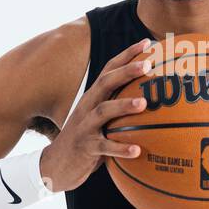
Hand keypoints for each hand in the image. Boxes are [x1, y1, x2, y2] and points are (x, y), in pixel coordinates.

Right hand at [39, 37, 153, 192]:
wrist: (56, 166)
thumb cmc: (86, 140)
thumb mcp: (100, 121)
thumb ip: (119, 109)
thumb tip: (152, 101)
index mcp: (93, 98)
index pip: (109, 70)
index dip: (127, 55)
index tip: (147, 43)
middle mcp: (87, 108)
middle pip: (105, 83)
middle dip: (126, 71)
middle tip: (147, 64)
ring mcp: (85, 127)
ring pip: (103, 112)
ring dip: (123, 105)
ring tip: (144, 104)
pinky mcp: (85, 148)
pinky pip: (104, 147)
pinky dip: (121, 148)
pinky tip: (137, 150)